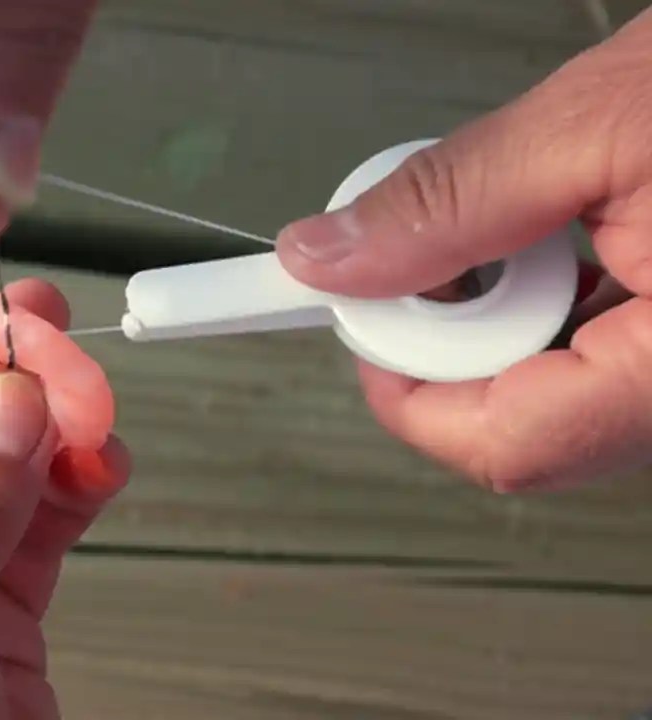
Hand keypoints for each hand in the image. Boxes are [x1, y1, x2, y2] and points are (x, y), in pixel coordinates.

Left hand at [275, 9, 651, 491]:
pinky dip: (564, 304)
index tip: (357, 318)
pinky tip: (577, 236)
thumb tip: (335, 256)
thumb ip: (454, 202)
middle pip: (526, 427)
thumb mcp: (602, 123)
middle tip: (440, 252)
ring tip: (544, 220)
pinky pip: (609, 362)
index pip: (505, 442)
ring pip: (563, 396)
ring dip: (512, 315)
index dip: (404, 386)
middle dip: (456, 338)